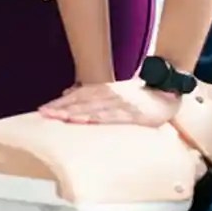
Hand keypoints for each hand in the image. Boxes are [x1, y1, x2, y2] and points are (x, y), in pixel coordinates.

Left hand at [39, 80, 180, 126]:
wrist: (167, 91)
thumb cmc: (138, 95)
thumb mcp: (114, 91)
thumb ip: (93, 94)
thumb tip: (69, 93)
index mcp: (104, 90)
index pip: (77, 96)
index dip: (60, 103)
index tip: (43, 109)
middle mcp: (109, 94)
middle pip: (81, 102)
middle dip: (61, 108)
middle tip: (44, 114)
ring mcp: (120, 103)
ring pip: (93, 108)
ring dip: (74, 112)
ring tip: (58, 117)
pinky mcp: (133, 113)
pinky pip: (111, 116)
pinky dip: (96, 118)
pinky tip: (85, 120)